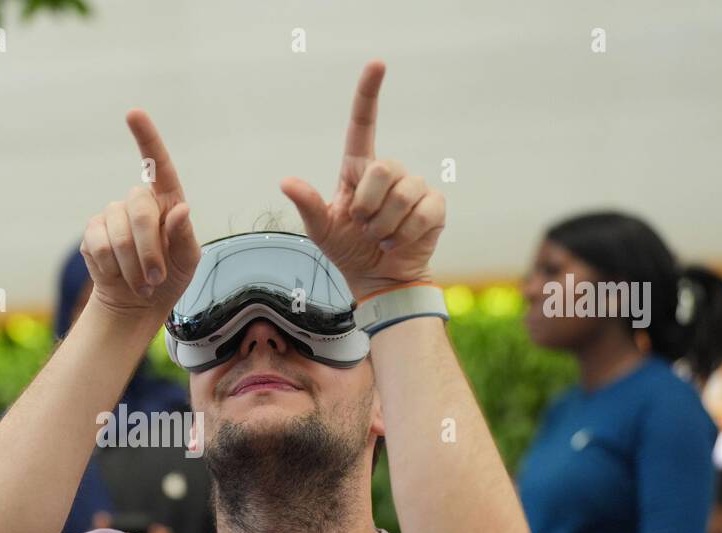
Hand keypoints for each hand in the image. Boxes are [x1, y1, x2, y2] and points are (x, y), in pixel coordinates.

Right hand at [79, 110, 200, 324]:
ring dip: (132, 266)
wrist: (137, 303)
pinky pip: (99, 246)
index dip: (146, 138)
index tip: (133, 113)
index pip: (157, 164)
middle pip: (140, 211)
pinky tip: (118, 276)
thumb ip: (184, 236)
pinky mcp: (92, 233)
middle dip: (149, 250)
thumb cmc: (170, 278)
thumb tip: (180, 210)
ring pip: (118, 235)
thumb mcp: (188, 261)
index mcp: (166, 200)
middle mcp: (137, 202)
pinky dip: (112, 269)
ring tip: (142, 284)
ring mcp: (111, 215)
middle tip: (155, 278)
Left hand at [280, 61, 445, 300]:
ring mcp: (415, 187)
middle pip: (383, 169)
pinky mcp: (435, 206)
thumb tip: (286, 181)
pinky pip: (422, 212)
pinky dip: (404, 234)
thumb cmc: (348, 250)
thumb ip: (308, 204)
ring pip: (403, 193)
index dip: (369, 93)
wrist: (378, 278)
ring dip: (385, 224)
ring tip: (380, 236)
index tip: (377, 64)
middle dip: (369, 205)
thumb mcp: (322, 230)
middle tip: (363, 226)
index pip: (363, 124)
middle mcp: (389, 173)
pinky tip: (398, 241)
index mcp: (359, 170)